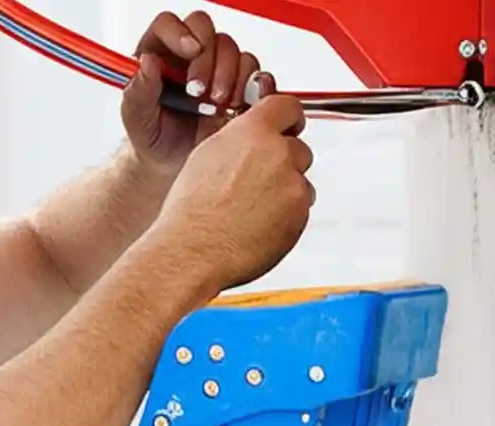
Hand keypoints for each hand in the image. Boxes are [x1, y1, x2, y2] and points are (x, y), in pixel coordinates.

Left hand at [121, 11, 273, 174]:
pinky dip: (253, 88)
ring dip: (230, 77)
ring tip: (216, 106)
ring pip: (234, 51)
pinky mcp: (240, 88)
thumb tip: (147, 62)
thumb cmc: (151, 137)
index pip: (170, 25)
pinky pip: (257, 74)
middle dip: (208, 60)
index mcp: (159, 54)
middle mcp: (190, 57)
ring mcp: (217, 70)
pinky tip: (237, 107)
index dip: (181, 32)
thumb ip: (138, 90)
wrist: (171, 165)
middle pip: (207, 32)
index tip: (190, 50)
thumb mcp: (136, 118)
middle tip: (199, 92)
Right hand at [149, 94, 314, 292]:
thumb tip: (251, 139)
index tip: (288, 128)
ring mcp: (291, 182)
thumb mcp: (206, 157)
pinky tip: (259, 226)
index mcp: (250, 132)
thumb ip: (238, 141)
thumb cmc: (191, 211)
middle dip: (285, 164)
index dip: (288, 120)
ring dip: (287, 192)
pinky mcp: (300, 212)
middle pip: (299, 148)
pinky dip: (288, 217)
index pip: (287, 107)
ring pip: (301, 181)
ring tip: (253, 210)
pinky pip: (302, 209)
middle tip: (259, 185)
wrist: (193, 250)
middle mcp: (276, 152)